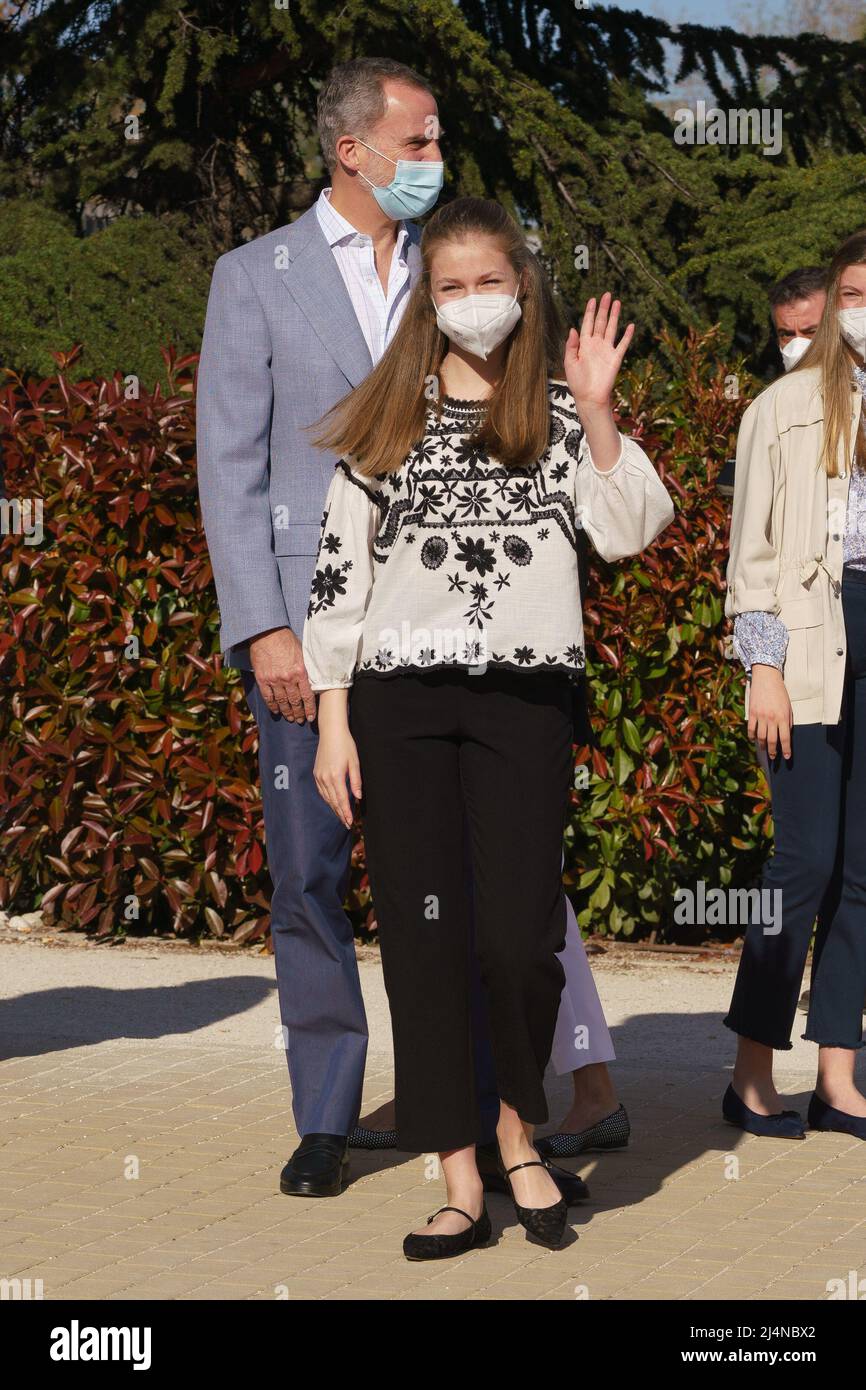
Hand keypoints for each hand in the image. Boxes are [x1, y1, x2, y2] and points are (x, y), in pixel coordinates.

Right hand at [249, 627, 315, 722]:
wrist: (267, 633)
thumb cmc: (286, 640)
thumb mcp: (302, 652)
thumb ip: (306, 668)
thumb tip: (313, 679)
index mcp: (300, 672)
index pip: (308, 696)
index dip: (310, 709)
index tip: (311, 717)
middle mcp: (288, 679)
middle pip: (295, 702)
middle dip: (298, 713)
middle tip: (300, 720)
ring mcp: (274, 680)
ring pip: (282, 702)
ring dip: (286, 712)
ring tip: (290, 718)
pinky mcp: (262, 679)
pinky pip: (268, 697)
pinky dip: (272, 706)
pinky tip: (276, 711)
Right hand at [313, 719, 362, 828]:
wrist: (331, 732)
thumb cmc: (346, 745)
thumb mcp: (355, 762)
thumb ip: (356, 781)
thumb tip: (358, 797)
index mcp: (336, 776)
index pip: (342, 799)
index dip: (346, 812)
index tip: (350, 822)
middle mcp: (325, 778)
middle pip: (333, 801)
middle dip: (340, 813)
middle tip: (347, 824)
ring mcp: (319, 776)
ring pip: (326, 797)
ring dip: (334, 808)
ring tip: (341, 816)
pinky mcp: (316, 773)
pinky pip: (321, 791)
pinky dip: (327, 799)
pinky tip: (333, 803)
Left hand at [564, 292, 633, 410]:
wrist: (590, 397)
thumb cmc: (577, 382)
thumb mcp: (569, 363)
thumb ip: (571, 346)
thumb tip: (573, 329)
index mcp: (583, 345)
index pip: (587, 324)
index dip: (589, 311)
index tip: (592, 299)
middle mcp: (596, 345)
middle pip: (600, 322)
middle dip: (603, 308)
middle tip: (606, 294)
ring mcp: (606, 350)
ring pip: (611, 328)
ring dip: (614, 316)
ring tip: (617, 302)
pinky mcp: (615, 358)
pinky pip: (623, 344)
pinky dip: (627, 335)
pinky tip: (631, 325)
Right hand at [748, 665, 792, 760]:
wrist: (767, 678)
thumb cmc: (780, 692)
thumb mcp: (788, 706)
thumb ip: (788, 720)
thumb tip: (786, 733)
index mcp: (783, 717)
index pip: (785, 738)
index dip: (786, 749)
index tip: (787, 757)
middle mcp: (772, 718)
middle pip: (772, 740)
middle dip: (773, 751)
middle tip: (773, 757)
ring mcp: (761, 716)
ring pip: (761, 736)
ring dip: (763, 745)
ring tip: (764, 749)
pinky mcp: (752, 713)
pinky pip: (751, 729)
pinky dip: (752, 736)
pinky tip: (753, 739)